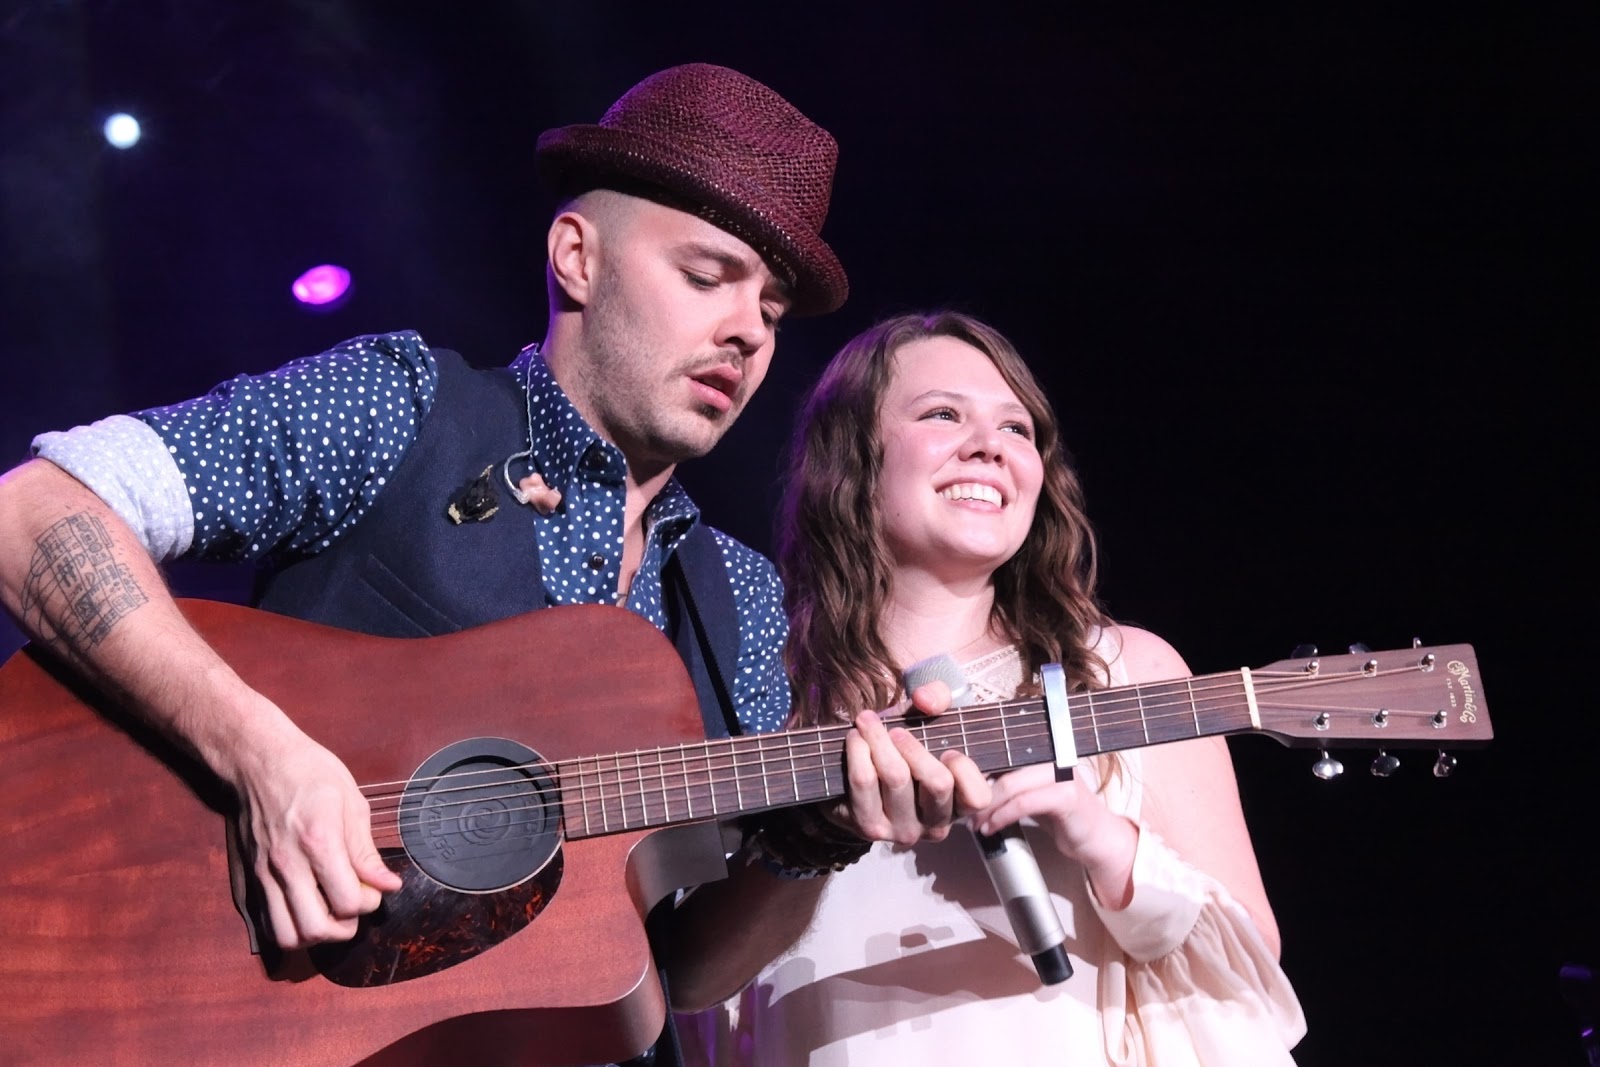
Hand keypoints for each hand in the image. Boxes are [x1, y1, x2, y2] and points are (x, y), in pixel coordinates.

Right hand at [230, 722, 403, 949]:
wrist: (258, 760)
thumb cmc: (309, 772)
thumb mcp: (351, 802)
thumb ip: (366, 850)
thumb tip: (388, 884)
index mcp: (319, 841)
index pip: (348, 901)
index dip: (369, 902)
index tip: (374, 886)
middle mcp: (288, 864)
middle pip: (316, 929)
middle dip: (343, 928)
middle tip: (353, 906)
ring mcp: (265, 874)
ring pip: (286, 935)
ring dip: (314, 934)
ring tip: (330, 913)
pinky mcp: (251, 877)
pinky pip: (267, 924)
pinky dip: (290, 928)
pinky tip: (306, 909)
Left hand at [824, 680, 991, 845]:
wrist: (855, 780)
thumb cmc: (902, 748)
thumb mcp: (927, 720)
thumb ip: (937, 698)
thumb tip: (925, 699)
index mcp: (958, 804)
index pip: (978, 798)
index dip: (965, 770)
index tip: (948, 750)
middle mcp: (936, 824)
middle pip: (937, 783)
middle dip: (914, 746)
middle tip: (895, 729)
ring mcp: (904, 830)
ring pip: (897, 777)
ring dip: (879, 740)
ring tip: (867, 722)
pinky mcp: (870, 827)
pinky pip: (864, 781)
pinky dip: (858, 751)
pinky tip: (854, 738)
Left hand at [973, 763, 1137, 905]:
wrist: (1099, 840)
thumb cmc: (1064, 818)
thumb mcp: (1032, 796)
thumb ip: (1010, 786)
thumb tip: (970, 785)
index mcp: (1043, 753)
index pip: (1003, 754)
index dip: (978, 771)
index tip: (961, 790)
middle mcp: (1053, 757)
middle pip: (1003, 769)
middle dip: (979, 794)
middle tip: (965, 812)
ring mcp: (1061, 774)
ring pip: (1011, 785)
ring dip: (987, 808)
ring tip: (976, 824)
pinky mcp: (1067, 796)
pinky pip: (1024, 803)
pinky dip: (1002, 817)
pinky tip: (991, 829)